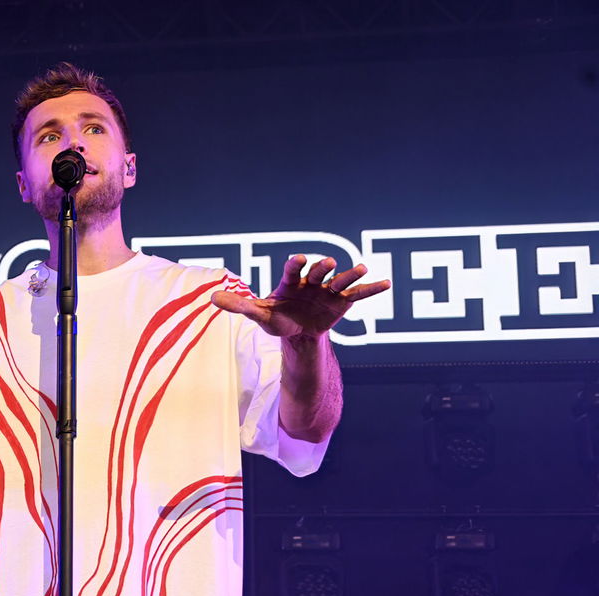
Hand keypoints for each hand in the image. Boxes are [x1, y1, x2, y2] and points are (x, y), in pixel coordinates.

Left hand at [211, 255, 389, 341]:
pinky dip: (371, 289)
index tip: (300, 259)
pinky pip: (358, 294)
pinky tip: (386, 284)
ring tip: (360, 268)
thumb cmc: (277, 319)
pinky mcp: (342, 302)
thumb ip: (239, 305)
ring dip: (349, 275)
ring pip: (340, 281)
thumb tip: (212, 298)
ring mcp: (328, 291)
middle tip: (329, 263)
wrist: (297, 333)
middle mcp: (312, 282)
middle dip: (324, 268)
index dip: (296, 264)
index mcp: (291, 282)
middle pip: (319, 272)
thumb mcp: (258, 314)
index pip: (293, 269)